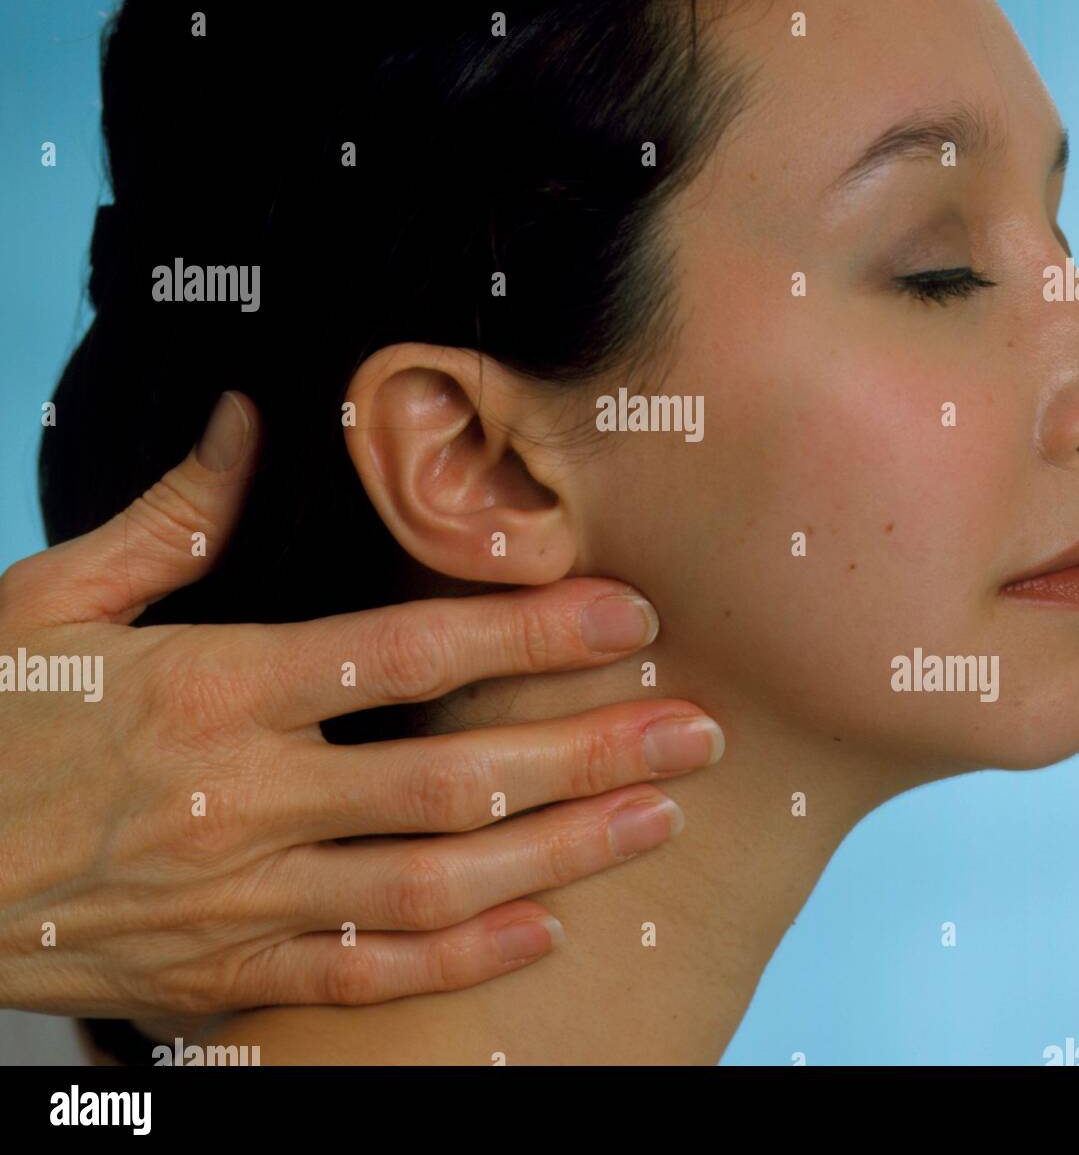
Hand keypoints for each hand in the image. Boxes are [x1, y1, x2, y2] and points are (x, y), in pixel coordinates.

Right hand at [0, 392, 722, 1016]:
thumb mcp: (53, 600)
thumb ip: (172, 514)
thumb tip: (251, 422)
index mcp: (214, 686)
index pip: (408, 650)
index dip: (529, 631)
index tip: (625, 612)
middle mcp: (243, 796)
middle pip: (450, 776)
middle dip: (589, 750)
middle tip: (697, 730)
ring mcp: (239, 897)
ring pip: (431, 883)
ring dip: (559, 851)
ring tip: (657, 820)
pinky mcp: (223, 971)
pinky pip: (363, 972)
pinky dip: (459, 959)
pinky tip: (546, 931)